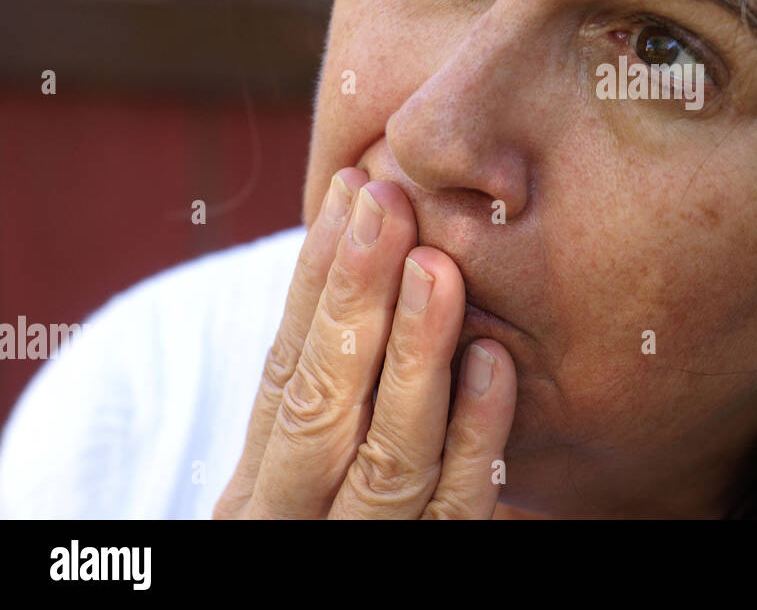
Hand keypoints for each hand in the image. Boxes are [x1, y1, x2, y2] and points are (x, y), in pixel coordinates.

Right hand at [214, 168, 516, 517]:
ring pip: (387, 458)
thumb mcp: (315, 467)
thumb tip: (367, 245)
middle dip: (354, 296)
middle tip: (388, 201)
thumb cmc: (343, 518)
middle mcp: (291, 516)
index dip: (317, 277)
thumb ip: (339, 386)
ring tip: (438, 267)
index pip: (284, 369)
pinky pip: (454, 514)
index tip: (352, 187)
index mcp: (261, 482)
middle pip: (320, 403)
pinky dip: (474, 439)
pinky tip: (495, 364)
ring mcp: (355, 548)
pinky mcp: (420, 569)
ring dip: (415, 355)